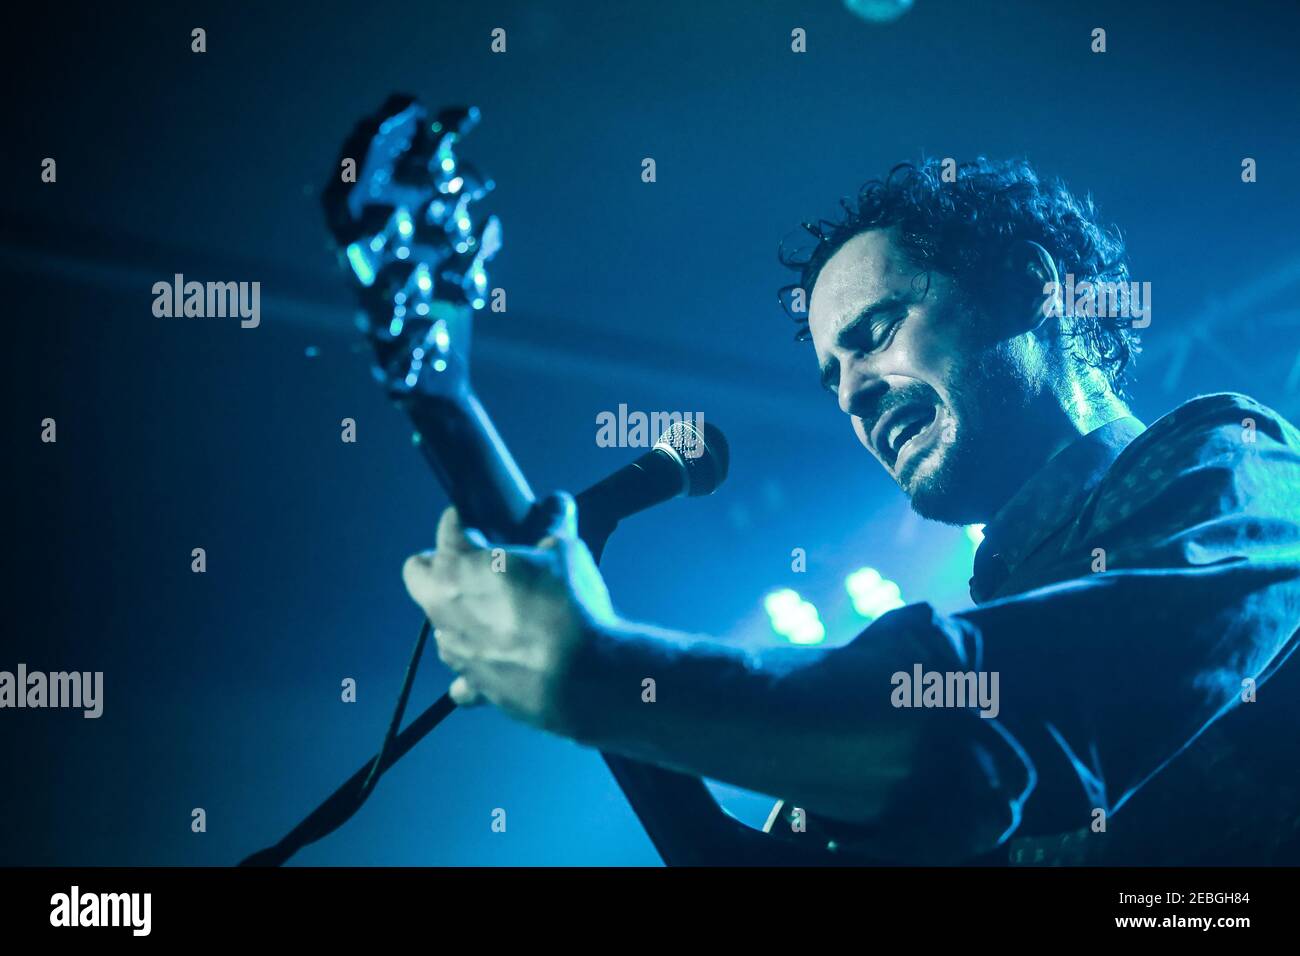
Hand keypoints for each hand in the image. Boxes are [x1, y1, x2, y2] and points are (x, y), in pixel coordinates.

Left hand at [402, 492, 614, 733]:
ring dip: (459, 613)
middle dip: (439, 564)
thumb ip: (554, 526)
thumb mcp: (566, 551)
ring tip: (499, 612)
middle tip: (476, 564)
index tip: (484, 520)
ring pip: (439, 623)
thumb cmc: (566, 606)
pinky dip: (477, 665)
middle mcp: (442, 607)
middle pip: (418, 573)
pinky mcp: (472, 685)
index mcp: (457, 566)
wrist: (582, 677)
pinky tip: (502, 658)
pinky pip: (462, 676)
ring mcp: (454, 650)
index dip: (467, 520)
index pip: (448, 528)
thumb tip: (559, 505)